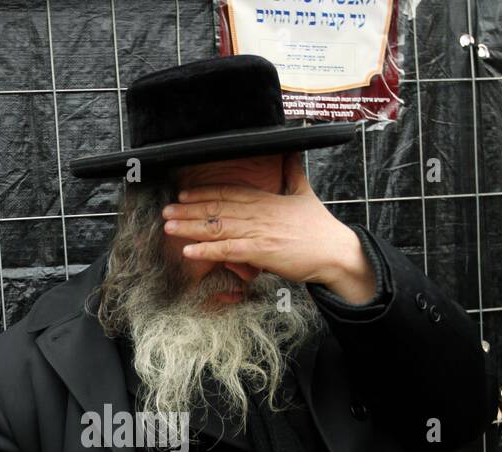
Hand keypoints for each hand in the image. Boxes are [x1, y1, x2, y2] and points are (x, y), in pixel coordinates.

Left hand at [161, 151, 376, 302]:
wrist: (336, 252)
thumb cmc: (320, 227)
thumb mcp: (304, 192)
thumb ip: (292, 171)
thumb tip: (290, 150)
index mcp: (266, 199)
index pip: (228, 192)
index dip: (204, 192)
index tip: (183, 194)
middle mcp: (259, 212)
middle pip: (217, 208)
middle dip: (189, 209)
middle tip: (165, 210)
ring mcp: (259, 231)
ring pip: (217, 227)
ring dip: (190, 227)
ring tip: (168, 227)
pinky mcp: (262, 252)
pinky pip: (228, 250)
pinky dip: (207, 250)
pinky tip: (189, 251)